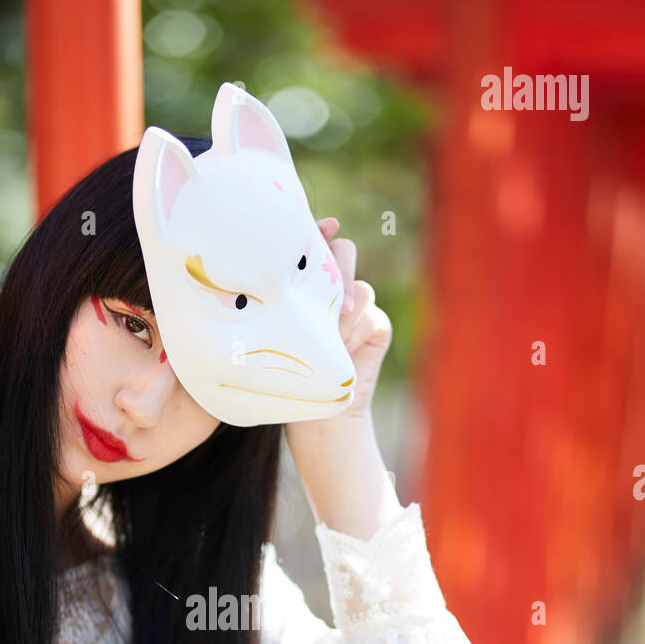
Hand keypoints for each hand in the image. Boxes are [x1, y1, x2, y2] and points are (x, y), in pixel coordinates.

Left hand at [287, 216, 391, 430]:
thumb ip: (279, 306)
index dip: (320, 231)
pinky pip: (369, 316)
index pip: (316, 246)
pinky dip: (353, 336)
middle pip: (345, 252)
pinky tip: (342, 355)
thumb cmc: (285, 378)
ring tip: (328, 343)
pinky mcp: (377, 325)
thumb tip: (267, 280)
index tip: (326, 224)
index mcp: (308, 286)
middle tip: (328, 300)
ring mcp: (360, 306)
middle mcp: (336, 289)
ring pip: (359, 289)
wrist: (319, 419)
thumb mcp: (276, 337)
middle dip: (338, 269)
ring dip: (341, 315)